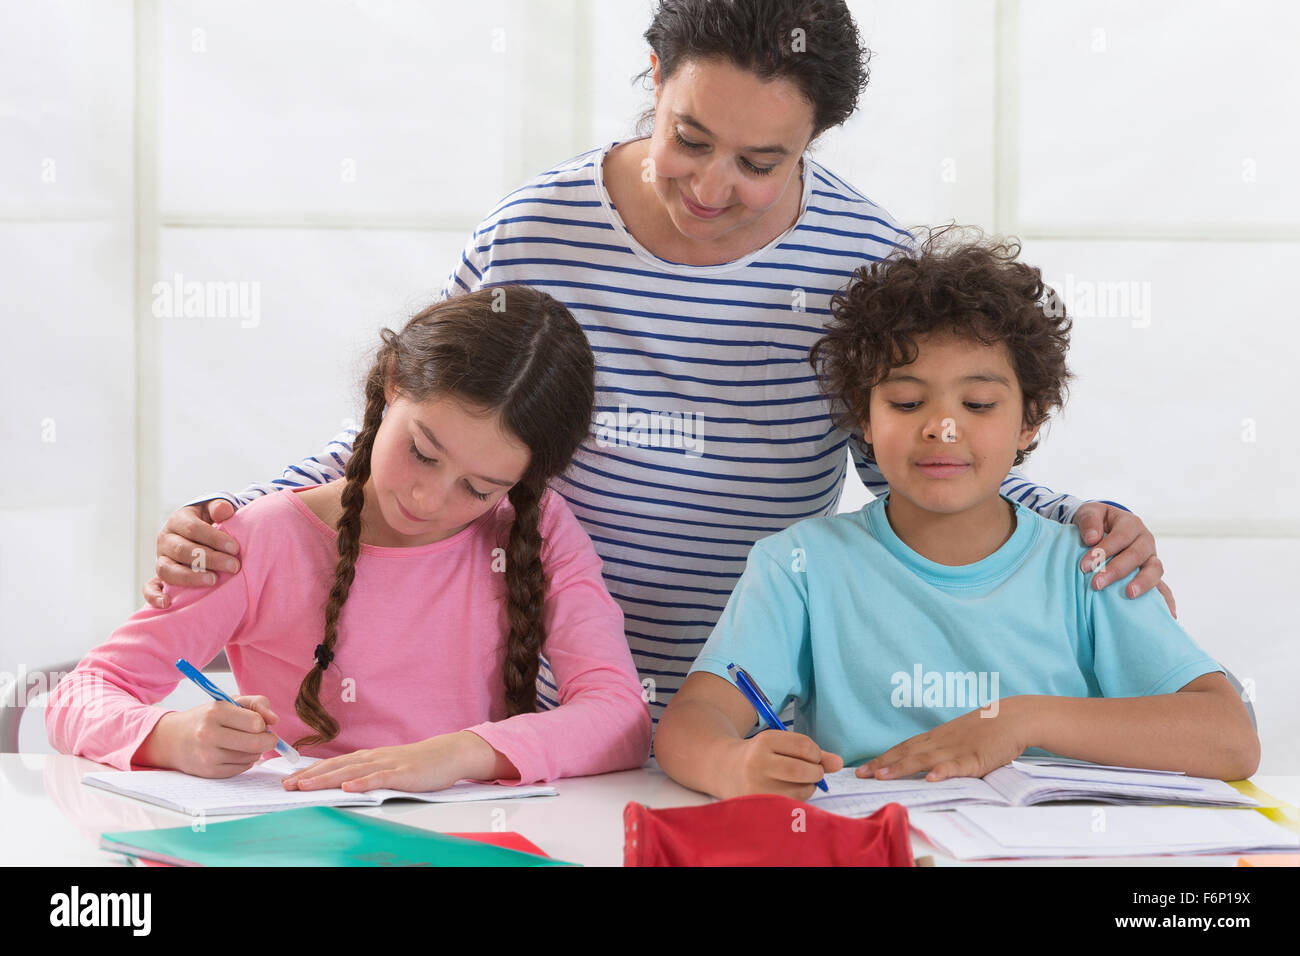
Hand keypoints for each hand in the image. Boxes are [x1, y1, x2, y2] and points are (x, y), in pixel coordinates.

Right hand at [138, 695, 279, 777]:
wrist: (173, 739)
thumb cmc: (207, 718)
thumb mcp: (229, 702)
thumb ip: (257, 704)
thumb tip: (275, 720)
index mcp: (216, 712)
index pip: (256, 722)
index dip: (264, 723)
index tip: (260, 723)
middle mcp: (209, 734)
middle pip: (256, 743)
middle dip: (268, 740)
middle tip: (267, 737)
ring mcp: (208, 756)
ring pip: (252, 757)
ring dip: (256, 751)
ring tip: (244, 742)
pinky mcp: (210, 772)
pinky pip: (242, 768)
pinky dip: (245, 761)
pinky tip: (235, 753)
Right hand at [143, 499, 240, 608]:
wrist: (197, 534)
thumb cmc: (210, 521)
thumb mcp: (214, 509)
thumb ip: (220, 507)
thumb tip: (224, 511)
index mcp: (178, 520)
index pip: (193, 528)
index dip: (214, 538)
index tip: (235, 548)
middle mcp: (166, 540)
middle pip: (183, 550)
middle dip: (210, 559)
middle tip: (234, 566)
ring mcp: (160, 559)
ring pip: (167, 570)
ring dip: (190, 577)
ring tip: (213, 580)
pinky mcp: (158, 577)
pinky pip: (149, 587)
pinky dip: (154, 596)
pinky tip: (167, 603)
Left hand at [281, 733, 484, 793]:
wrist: (448, 753)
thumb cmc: (418, 763)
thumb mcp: (388, 766)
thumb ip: (366, 772)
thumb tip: (341, 782)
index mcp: (368, 757)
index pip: (333, 764)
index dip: (310, 772)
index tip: (288, 780)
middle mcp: (373, 758)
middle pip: (336, 767)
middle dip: (309, 776)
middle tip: (287, 785)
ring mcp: (388, 764)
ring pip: (352, 771)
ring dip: (326, 778)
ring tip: (306, 786)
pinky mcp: (403, 773)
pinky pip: (379, 778)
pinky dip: (362, 782)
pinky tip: (348, 787)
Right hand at [721, 730, 842, 800]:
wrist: (724, 769)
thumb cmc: (760, 755)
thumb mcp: (780, 744)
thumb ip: (812, 752)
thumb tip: (839, 763)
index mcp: (764, 741)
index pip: (805, 746)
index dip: (816, 753)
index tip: (813, 756)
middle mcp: (758, 764)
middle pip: (804, 770)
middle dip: (816, 772)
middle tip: (813, 771)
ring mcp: (757, 787)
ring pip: (801, 790)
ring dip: (808, 787)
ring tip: (798, 782)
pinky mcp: (759, 805)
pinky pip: (792, 804)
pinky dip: (798, 798)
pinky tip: (788, 791)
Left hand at [857, 700, 1028, 782]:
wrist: (1013, 717)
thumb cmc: (986, 729)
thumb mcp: (957, 737)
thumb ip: (940, 749)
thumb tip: (923, 766)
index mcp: (936, 738)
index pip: (903, 748)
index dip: (882, 758)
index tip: (863, 769)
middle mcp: (940, 742)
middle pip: (906, 754)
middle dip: (882, 764)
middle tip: (860, 775)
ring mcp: (956, 749)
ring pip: (924, 759)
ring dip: (902, 768)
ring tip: (883, 776)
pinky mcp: (975, 758)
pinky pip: (957, 765)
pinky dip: (943, 771)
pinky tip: (930, 778)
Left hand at [1072, 501, 1175, 616]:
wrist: (1104, 526)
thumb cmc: (1096, 521)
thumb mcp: (1090, 512)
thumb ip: (1089, 521)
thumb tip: (1091, 538)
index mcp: (1131, 524)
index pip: (1120, 537)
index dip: (1103, 550)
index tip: (1084, 566)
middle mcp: (1145, 541)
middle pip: (1137, 555)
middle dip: (1117, 570)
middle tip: (1097, 584)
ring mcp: (1151, 558)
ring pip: (1155, 569)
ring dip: (1143, 583)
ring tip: (1129, 594)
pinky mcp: (1151, 574)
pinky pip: (1163, 587)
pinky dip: (1166, 600)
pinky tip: (1169, 615)